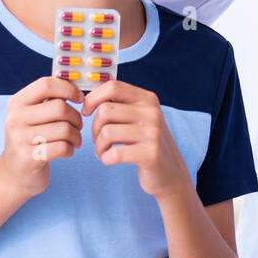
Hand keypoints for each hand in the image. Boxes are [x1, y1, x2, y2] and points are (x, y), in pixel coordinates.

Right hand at [0, 76, 85, 199]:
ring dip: (76, 136)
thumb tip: (76, 83)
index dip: (69, 89)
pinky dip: (70, 150)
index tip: (80, 99)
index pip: (46, 84)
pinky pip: (62, 147)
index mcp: (17, 102)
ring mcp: (20, 139)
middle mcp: (15, 119)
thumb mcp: (33, 115)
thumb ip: (50, 99)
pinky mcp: (28, 158)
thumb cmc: (32, 139)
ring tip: (74, 140)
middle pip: (60, 108)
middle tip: (78, 126)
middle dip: (76, 117)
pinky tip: (67, 151)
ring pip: (64, 129)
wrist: (14, 174)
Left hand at [82, 81, 189, 201]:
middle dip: (94, 128)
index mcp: (148, 99)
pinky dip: (105, 158)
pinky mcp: (151, 154)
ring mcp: (153, 133)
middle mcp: (152, 113)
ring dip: (98, 146)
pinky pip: (114, 154)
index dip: (93, 98)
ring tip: (103, 151)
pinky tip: (109, 160)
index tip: (86, 112)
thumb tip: (88, 96)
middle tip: (98, 139)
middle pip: (105, 111)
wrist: (170, 171)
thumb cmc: (145, 142)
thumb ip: (119, 104)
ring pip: (107, 133)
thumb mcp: (139, 117)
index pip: (113, 87)